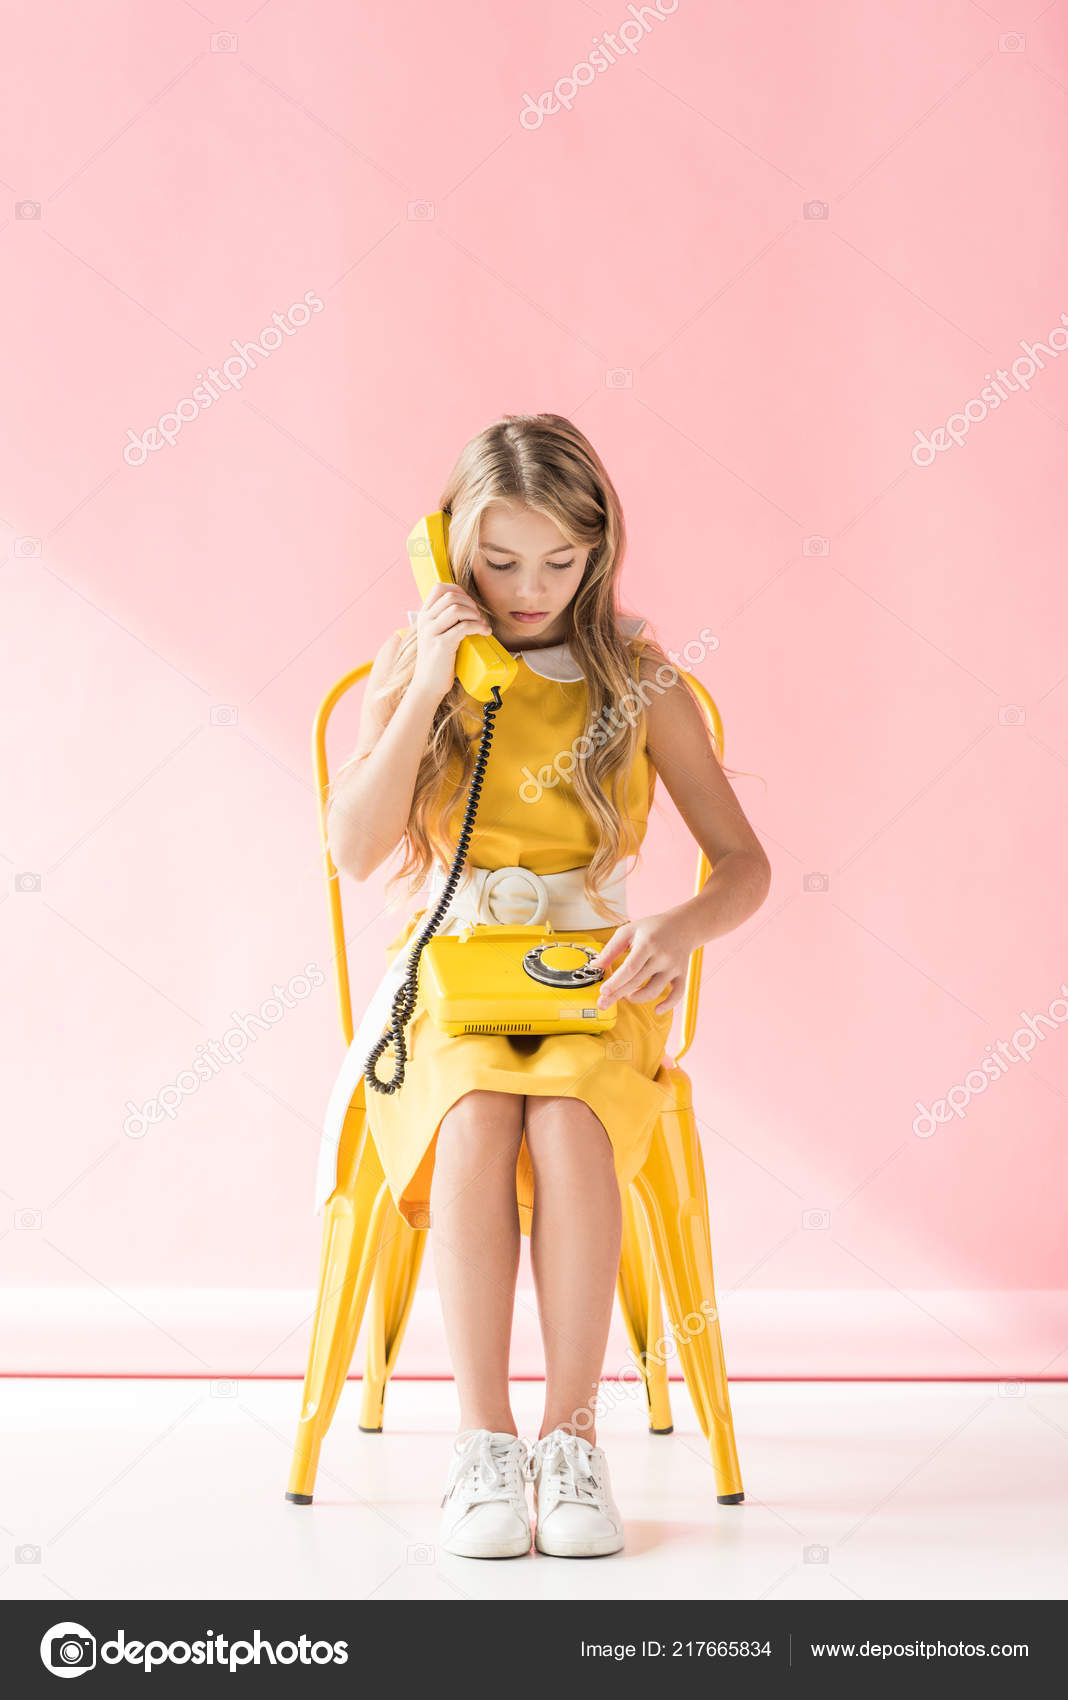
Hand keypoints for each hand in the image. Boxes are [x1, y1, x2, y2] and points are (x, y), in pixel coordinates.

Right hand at [411, 579, 492, 704]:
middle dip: (470, 603)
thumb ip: (445, 620)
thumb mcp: (436, 634)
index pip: (439, 588)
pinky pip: (464, 627)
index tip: (469, 603)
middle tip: (478, 616)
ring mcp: (432, 632)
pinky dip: (478, 626)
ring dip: (475, 614)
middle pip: (451, 596)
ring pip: (457, 608)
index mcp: (424, 615)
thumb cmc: (437, 660)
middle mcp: (425, 621)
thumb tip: (468, 606)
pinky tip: (484, 632)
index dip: (458, 590)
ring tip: (481, 624)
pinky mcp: (441, 644)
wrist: (427, 684)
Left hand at [587, 910, 694, 1016]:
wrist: (683, 925)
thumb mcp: (629, 931)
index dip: (616, 982)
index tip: (603, 991)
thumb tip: (595, 966)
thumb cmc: (653, 928)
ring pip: (653, 991)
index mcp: (647, 943)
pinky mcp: (682, 975)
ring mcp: (673, 967)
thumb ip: (611, 949)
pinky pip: (677, 994)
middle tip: (603, 1003)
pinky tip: (657, 1010)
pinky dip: (668, 1005)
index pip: (630, 968)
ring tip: (626, 995)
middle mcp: (662, 956)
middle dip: (617, 994)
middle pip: (637, 981)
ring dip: (636, 998)